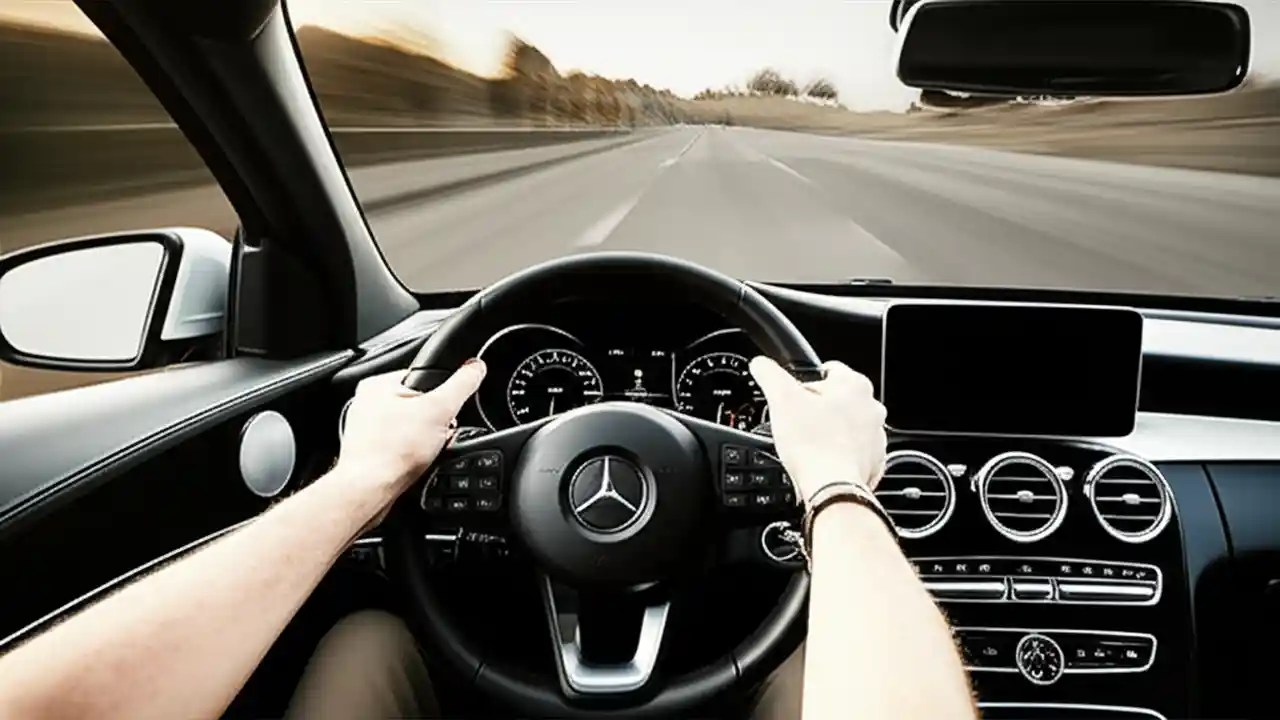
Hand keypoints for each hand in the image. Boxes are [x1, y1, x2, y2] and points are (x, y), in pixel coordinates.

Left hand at [336, 361, 486, 496]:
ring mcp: (365, 430)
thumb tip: (475, 367)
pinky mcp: (368, 453)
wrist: (369, 491)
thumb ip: (462, 384)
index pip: (422, 378)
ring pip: (411, 429)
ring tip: (421, 452)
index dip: (441, 396)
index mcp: (378, 384)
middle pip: (418, 406)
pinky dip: (410, 456)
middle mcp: (367, 404)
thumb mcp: (440, 410)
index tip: (444, 413)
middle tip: (434, 435)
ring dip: (423, 440)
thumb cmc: (392, 452)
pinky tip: (412, 463)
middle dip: (433, 423)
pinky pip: (400, 448)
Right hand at [750, 357, 886, 501]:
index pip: (828, 371)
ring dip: (830, 432)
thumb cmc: (813, 445)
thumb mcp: (781, 399)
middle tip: (799, 423)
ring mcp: (876, 436)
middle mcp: (871, 408)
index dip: (805, 383)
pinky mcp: (875, 460)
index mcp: (854, 385)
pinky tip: (822, 461)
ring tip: (810, 445)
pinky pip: (853, 452)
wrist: (832, 488)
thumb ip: (770, 375)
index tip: (794, 398)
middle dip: (818, 409)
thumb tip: (761, 365)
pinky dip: (839, 455)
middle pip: (837, 400)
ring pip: (847, 426)